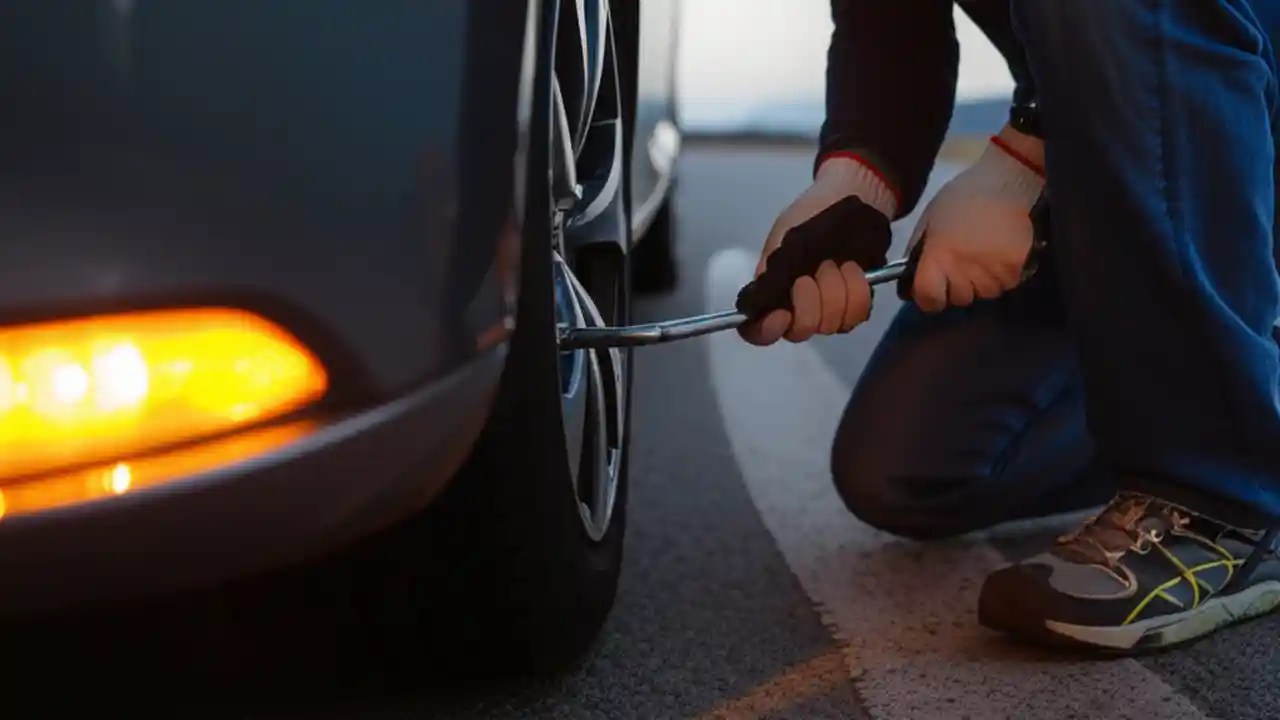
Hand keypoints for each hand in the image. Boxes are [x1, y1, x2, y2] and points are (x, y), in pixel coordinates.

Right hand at [737, 156, 897, 345]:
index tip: (783, 314)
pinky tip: (853, 269)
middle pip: (799, 330)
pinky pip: (856, 315)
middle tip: (818, 267)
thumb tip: (754, 306)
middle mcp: (796, 306)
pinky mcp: (854, 303)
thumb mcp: (785, 238)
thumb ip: (770, 275)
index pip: (757, 331)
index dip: (767, 331)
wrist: (852, 199)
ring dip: (837, 289)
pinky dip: (857, 290)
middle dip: (812, 298)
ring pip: (830, 324)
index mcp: (771, 291)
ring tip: (837, 262)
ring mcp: (827, 308)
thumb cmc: (813, 214)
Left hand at [900, 127, 1044, 311]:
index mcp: (938, 257)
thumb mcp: (929, 222)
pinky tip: (1000, 254)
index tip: (932, 292)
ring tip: (984, 256)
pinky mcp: (1015, 270)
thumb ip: (920, 252)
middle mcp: (964, 270)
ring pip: (984, 294)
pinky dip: (1002, 275)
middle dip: (958, 287)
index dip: (928, 299)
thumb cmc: (961, 199)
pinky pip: (1006, 285)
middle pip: (959, 299)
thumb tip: (910, 281)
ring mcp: (992, 273)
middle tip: (963, 264)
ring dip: (982, 282)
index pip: (928, 298)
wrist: (1006, 183)